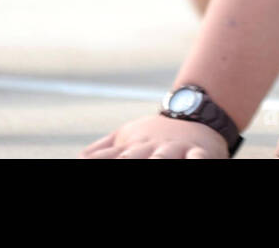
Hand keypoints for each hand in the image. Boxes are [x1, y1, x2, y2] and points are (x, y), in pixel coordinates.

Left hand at [81, 114, 230, 158]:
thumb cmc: (154, 134)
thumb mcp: (126, 137)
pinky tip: (195, 161)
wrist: (195, 112)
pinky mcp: (197, 151)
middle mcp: (151, 147)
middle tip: (122, 164)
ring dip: (159, 160)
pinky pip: (198, 157)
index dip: (103, 161)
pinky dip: (197, 160)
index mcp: (132, 146)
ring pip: (165, 157)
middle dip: (127, 162)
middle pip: (134, 157)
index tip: (88, 165)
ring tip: (155, 163)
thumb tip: (80, 156)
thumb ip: (103, 150)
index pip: (112, 156)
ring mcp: (174, 148)